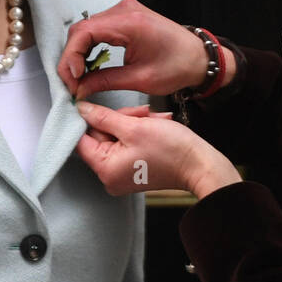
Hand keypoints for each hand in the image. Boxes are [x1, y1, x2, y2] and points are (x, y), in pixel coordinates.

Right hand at [57, 0, 213, 100]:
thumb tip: (80, 88)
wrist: (198, 57)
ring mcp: (124, 11)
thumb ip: (105, 81)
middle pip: (81, 29)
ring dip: (79, 53)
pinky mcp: (124, 17)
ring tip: (79, 77)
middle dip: (72, 58)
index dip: (71, 57)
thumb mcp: (140, 79)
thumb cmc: (178, 65)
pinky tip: (89, 65)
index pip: (84, 33)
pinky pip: (97, 29)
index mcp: (130, 23)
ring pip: (86, 29)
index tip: (72, 79)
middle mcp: (124, 11)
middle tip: (72, 83)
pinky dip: (89, 47)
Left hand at [75, 101, 241, 198]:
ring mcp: (122, 174)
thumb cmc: (171, 149)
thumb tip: (81, 108)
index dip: (89, 118)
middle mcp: (109, 177)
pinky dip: (138, 132)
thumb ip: (103, 116)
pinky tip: (155, 125)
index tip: (98, 104)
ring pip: (115, 137)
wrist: (200, 165)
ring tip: (153, 119)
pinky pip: (126, 144)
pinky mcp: (133, 169)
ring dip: (133, 123)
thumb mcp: (133, 126)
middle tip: (141, 113)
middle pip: (100, 136)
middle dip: (120, 119)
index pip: (82, 138)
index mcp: (105, 169)